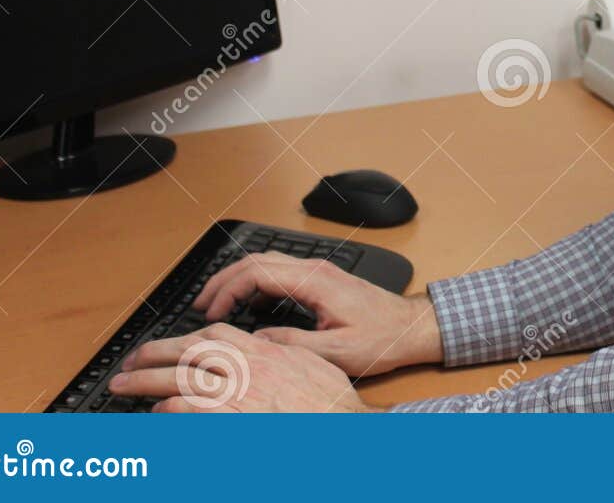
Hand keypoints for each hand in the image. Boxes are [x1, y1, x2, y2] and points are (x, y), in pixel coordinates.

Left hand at [111, 324, 370, 411]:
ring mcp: (240, 396)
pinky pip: (192, 411)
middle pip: (190, 352)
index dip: (183, 337)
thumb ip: (285, 350)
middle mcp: (249, 370)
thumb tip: (265, 343)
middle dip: (153, 354)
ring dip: (147, 379)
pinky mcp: (234, 422)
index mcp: (267, 353)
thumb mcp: (314, 365)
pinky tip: (155, 412)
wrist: (345, 431)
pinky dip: (170, 409)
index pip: (215, 335)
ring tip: (123, 384)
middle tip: (129, 363)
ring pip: (182, 378)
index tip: (166, 345)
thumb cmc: (333, 407)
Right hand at [192, 251, 441, 376]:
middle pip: (257, 260)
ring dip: (238, 279)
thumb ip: (294, 345)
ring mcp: (319, 272)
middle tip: (201, 304)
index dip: (228, 290)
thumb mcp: (337, 352)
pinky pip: (280, 273)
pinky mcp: (322, 280)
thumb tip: (256, 341)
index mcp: (316, 282)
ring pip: (267, 263)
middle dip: (224, 280)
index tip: (212, 313)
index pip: (258, 272)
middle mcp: (316, 270)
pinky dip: (256, 284)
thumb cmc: (383, 339)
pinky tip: (247, 306)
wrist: (411, 327)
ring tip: (217, 304)